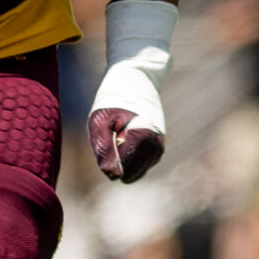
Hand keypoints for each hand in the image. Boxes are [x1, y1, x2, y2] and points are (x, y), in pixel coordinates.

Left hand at [88, 56, 166, 181]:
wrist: (135, 82)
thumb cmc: (113, 101)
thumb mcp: (99, 122)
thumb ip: (104, 149)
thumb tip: (111, 176)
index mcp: (143, 139)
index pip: (122, 169)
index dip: (107, 158)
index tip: (107, 135)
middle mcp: (156, 147)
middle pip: (128, 172)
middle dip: (115, 160)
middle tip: (113, 134)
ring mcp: (158, 149)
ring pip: (134, 170)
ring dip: (121, 157)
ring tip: (120, 133)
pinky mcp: (156, 150)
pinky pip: (138, 164)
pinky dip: (128, 156)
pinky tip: (124, 136)